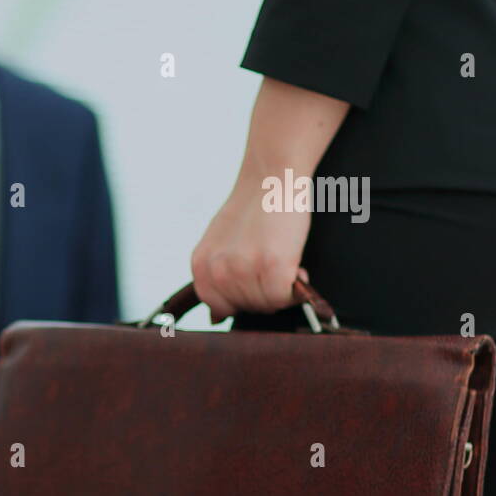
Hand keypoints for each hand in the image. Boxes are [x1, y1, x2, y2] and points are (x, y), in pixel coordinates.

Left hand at [191, 178, 311, 323]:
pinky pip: (284, 298)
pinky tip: (296, 267)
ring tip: (284, 262)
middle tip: (274, 266)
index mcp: (200, 267)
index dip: (244, 298)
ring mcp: (243, 270)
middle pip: (246, 308)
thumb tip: (216, 318)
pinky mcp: (271, 266)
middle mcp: (216, 271)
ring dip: (281, 290)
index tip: (256, 281)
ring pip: (266, 305)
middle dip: (264, 293)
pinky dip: (295, 290)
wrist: (270, 177)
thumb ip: (215, 279)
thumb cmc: (251, 211)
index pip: (220, 309)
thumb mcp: (219, 245)